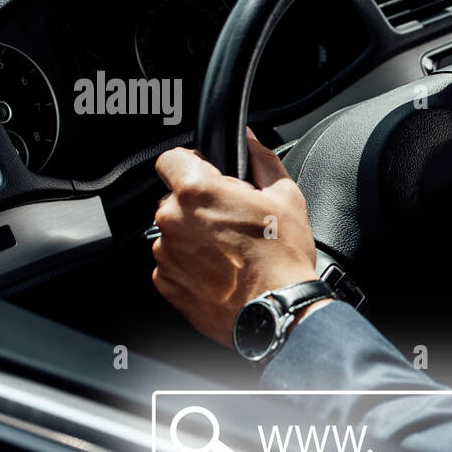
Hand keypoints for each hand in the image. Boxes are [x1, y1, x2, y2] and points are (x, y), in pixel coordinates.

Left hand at [152, 129, 326, 345]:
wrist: (277, 311)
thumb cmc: (283, 258)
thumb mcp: (286, 197)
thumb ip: (262, 160)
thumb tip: (250, 140)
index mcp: (197, 191)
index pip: (171, 159)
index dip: (193, 165)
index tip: (209, 178)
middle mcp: (172, 220)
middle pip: (175, 198)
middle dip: (199, 206)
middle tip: (233, 221)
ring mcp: (166, 254)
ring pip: (174, 232)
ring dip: (195, 237)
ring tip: (230, 252)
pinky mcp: (166, 283)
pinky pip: (173, 263)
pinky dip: (192, 265)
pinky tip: (222, 272)